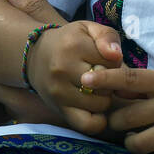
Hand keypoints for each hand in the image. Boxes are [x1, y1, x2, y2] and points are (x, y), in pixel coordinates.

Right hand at [26, 20, 124, 135]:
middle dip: (110, 81)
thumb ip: (107, 37)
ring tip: (95, 88)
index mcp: (73, 46)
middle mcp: (63, 69)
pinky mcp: (59, 109)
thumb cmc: (70, 41)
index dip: (114, 62)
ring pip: (101, 104)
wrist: (37, 56)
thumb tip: (116, 55)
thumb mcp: (89, 29)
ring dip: (104, 98)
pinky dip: (97, 121)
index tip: (104, 60)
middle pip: (107, 84)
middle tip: (100, 75)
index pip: (112, 61)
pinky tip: (95, 109)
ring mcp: (59, 92)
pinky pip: (87, 124)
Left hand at [80, 65, 153, 153]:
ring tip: (135, 140)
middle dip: (117, 122)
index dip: (105, 80)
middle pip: (128, 117)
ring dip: (130, 144)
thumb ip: (149, 82)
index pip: (130, 78)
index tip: (84, 79)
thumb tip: (112, 87)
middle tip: (120, 122)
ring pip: (140, 143)